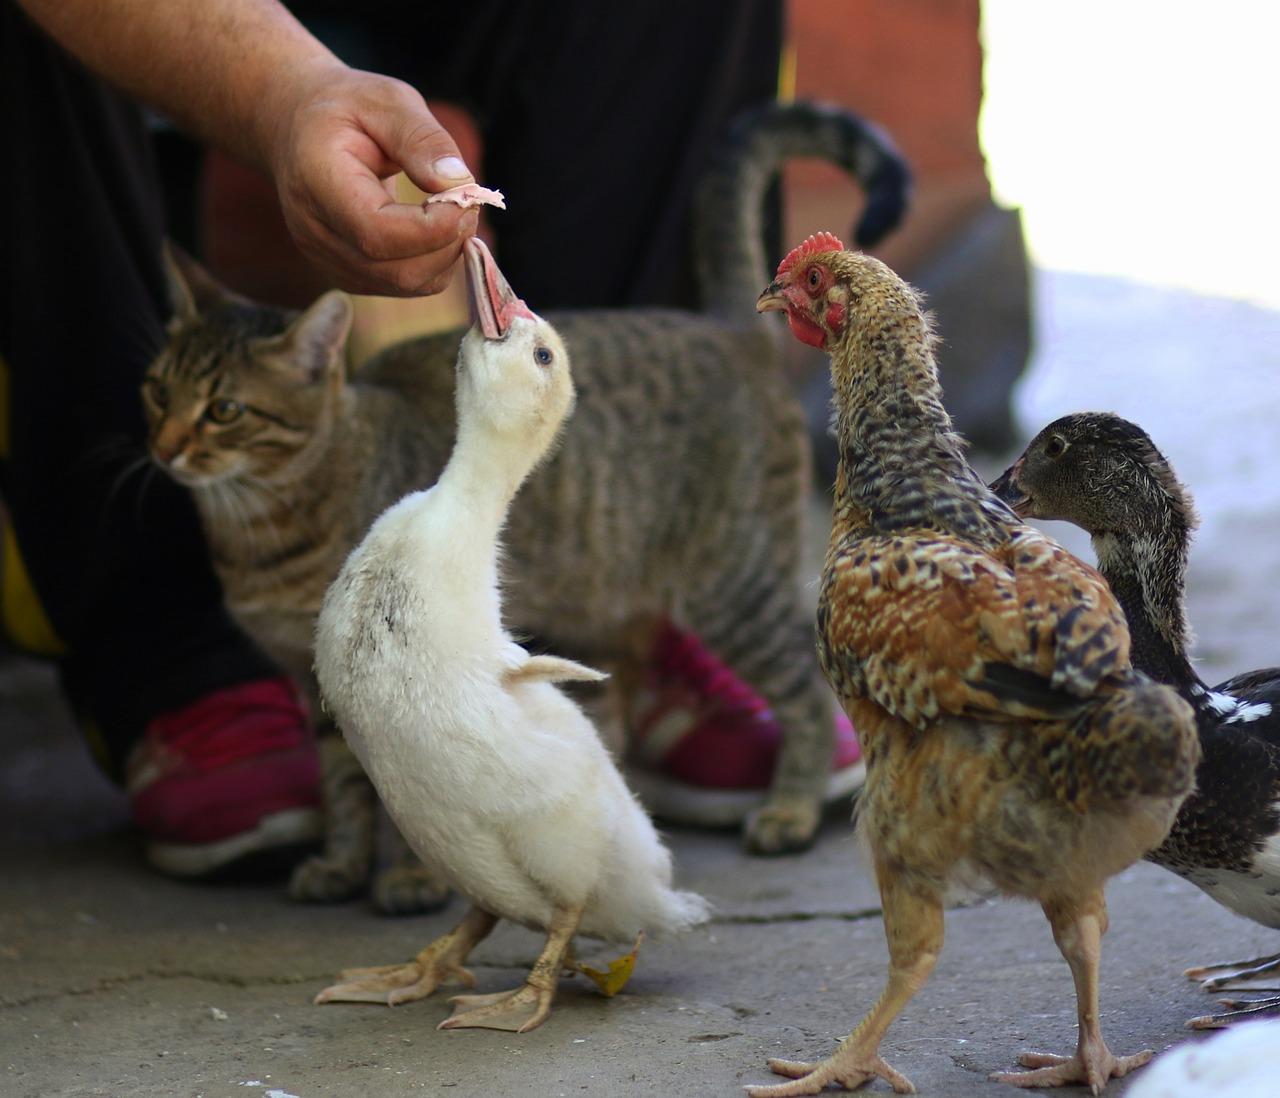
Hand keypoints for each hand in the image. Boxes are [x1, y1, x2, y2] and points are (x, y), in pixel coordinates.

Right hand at [265, 63, 480, 295]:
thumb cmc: (345, 108)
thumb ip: (422, 139)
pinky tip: (435, 226)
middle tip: (468, 200)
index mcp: (316, 182)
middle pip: (397, 270)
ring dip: (446, 253)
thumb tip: (460, 183)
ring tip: (452, 208)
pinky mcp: (346, 274)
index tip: (468, 195)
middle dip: (448, 241)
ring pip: (406, 283)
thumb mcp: (386, 100)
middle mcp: (315, 232)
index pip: (377, 233)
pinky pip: (403, 284)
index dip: (433, 227)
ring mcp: (327, 260)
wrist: (296, 127)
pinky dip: (433, 262)